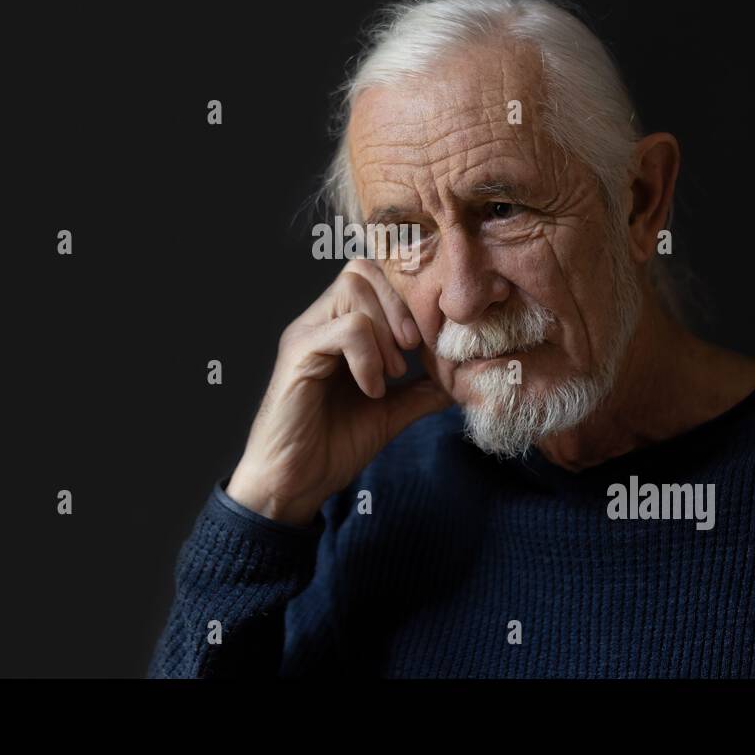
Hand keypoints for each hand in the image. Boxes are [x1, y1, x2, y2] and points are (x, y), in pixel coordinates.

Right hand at [226, 258, 452, 525]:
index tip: (423, 344)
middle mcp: (318, 321)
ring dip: (385, 329)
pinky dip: (369, 357)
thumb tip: (459, 379)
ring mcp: (307, 334)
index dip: (405, 299)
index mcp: (337, 327)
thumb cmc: (332, 446)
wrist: (295, 484)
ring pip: (354, 287)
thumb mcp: (389, 413)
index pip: (373, 276)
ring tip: (392, 374)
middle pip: (363, 269)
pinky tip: (372, 390)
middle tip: (412, 352)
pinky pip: (347, 328)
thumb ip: (419, 390)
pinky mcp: (299, 353)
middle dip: (399, 306)